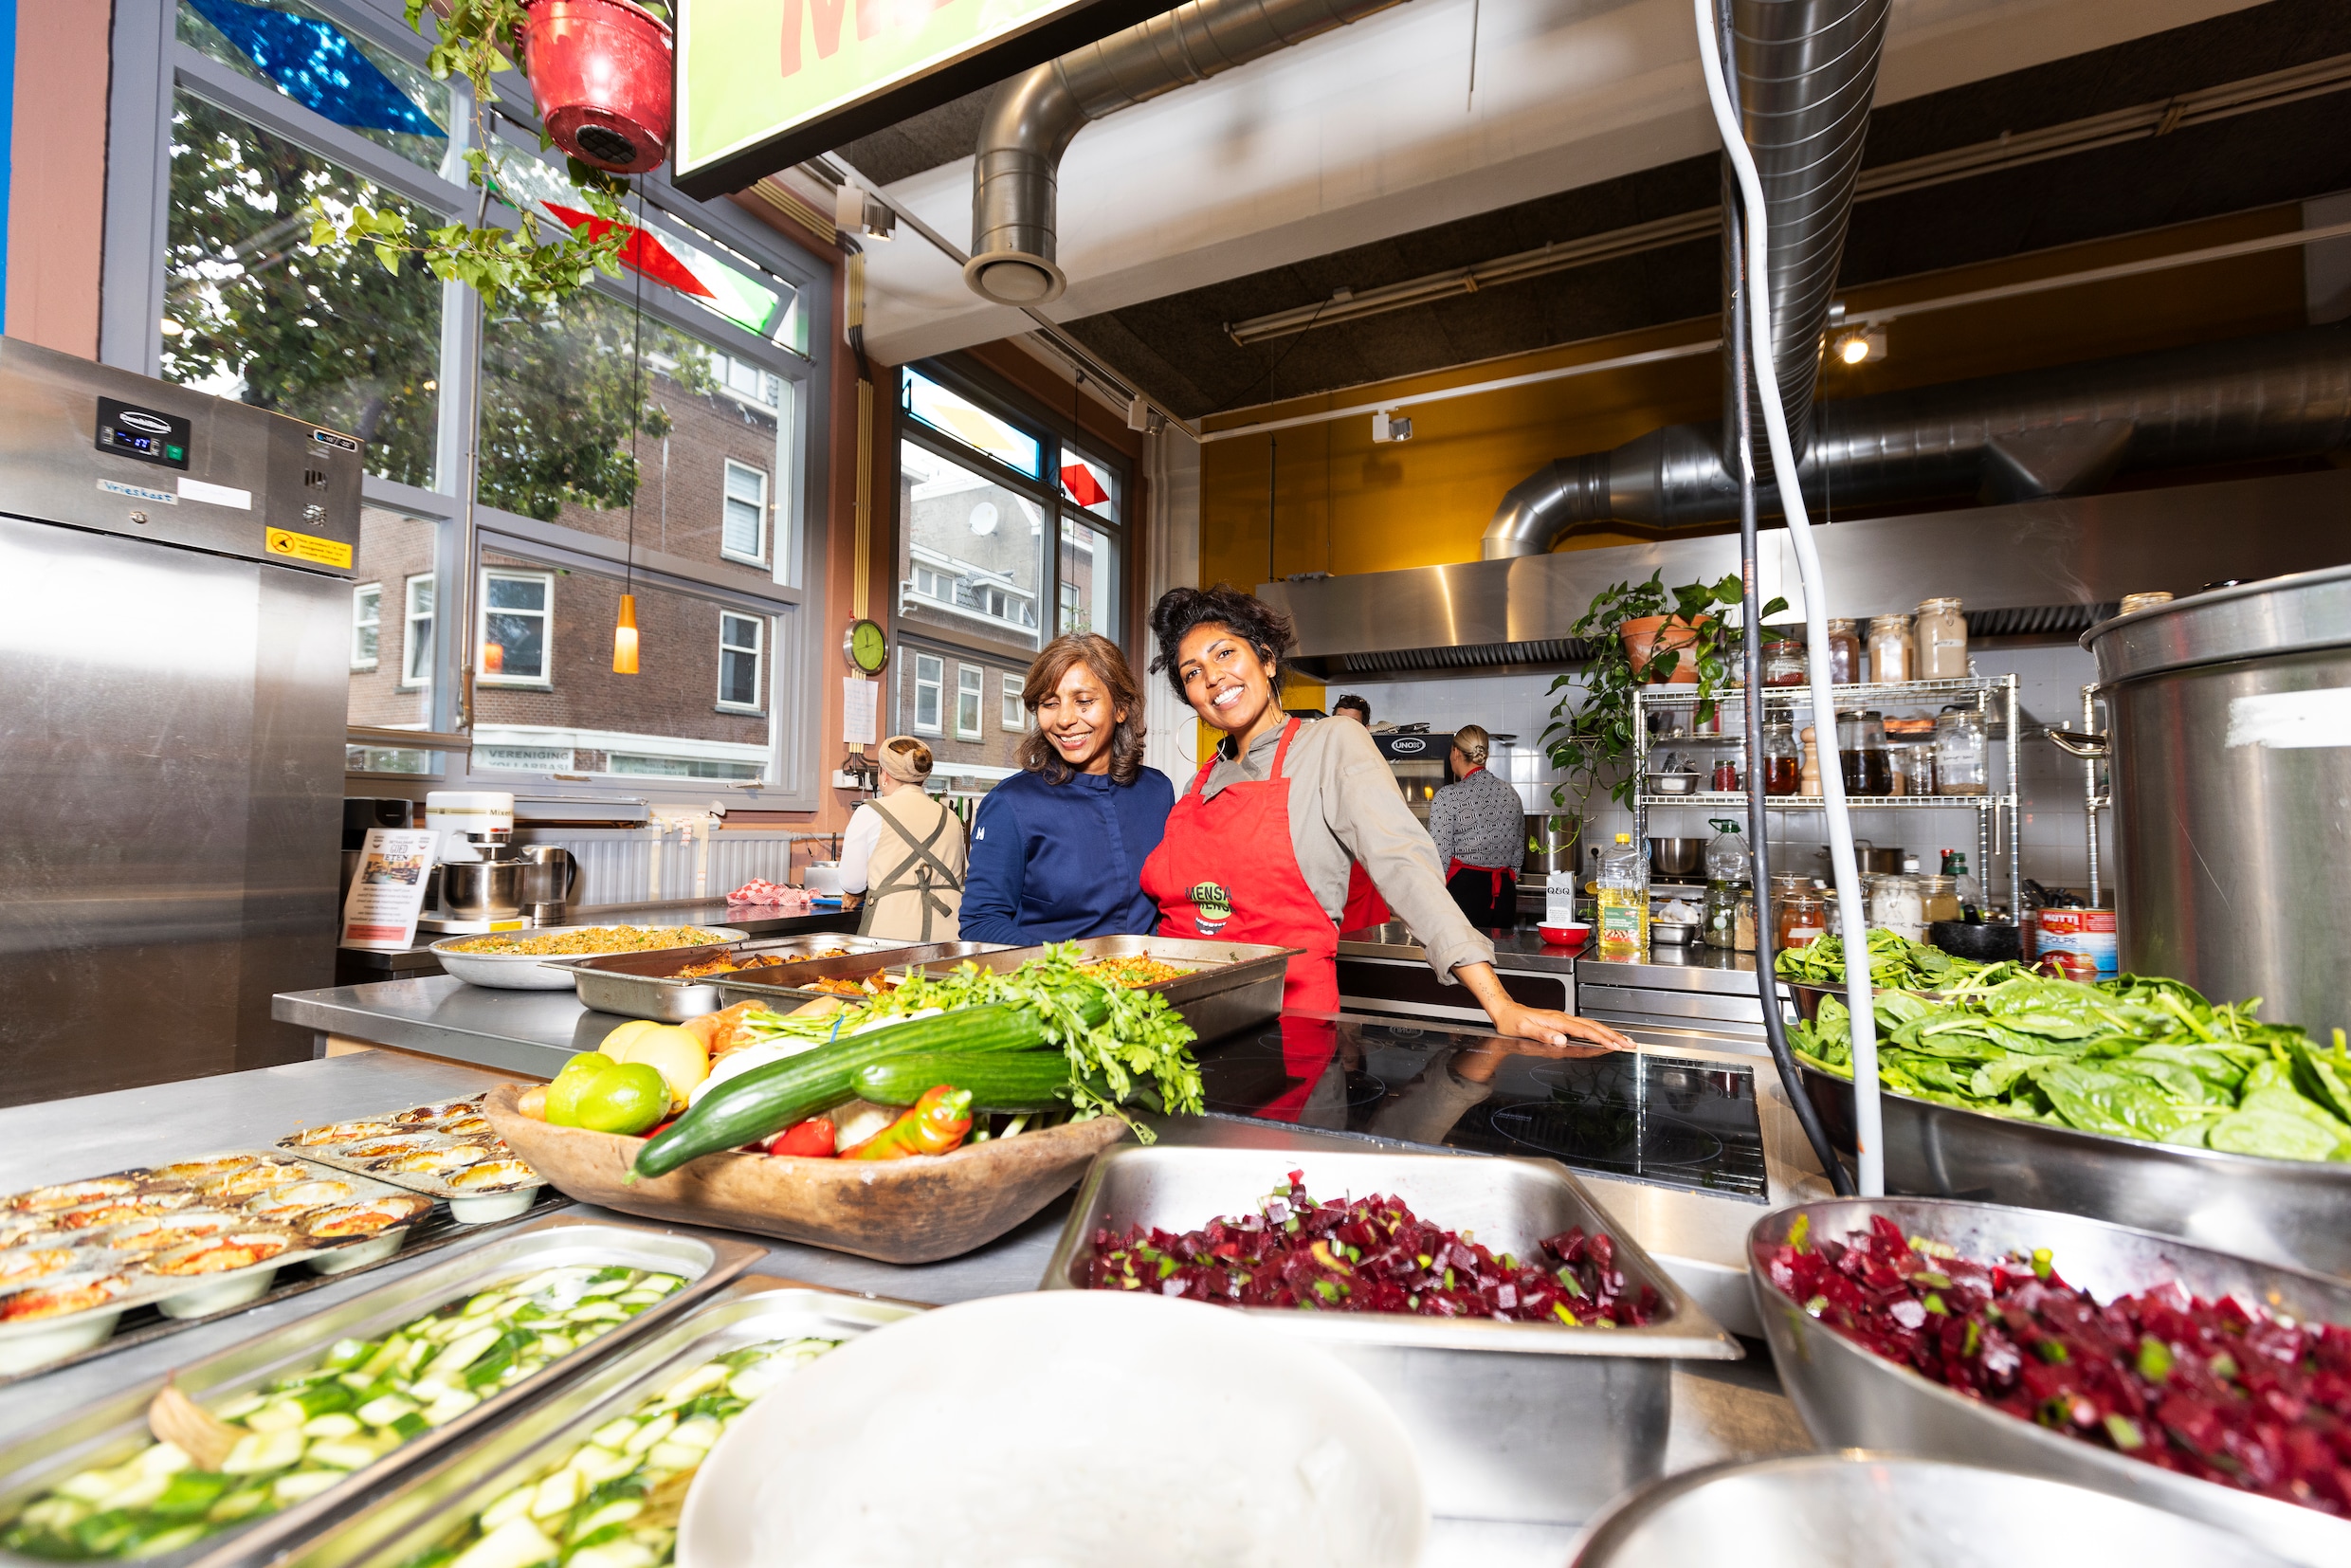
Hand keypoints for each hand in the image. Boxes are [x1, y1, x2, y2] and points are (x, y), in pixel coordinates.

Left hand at [1489, 1001, 1634, 1050]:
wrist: (1505, 1011)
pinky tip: (1605, 1036)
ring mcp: (1563, 1019)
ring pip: (1591, 1026)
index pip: (1584, 1031)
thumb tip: (1561, 1040)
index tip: (1615, 1045)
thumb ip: (1543, 1035)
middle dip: (1613, 1035)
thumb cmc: (1512, 1022)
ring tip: (1624, 1041)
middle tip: (1630, 1044)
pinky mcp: (1562, 1021)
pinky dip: (1599, 1031)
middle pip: (1594, 1027)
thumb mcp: (1523, 1030)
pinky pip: (1585, 1026)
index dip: (1601, 1038)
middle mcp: (1563, 1018)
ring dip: (1609, 1033)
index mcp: (1556, 1021)